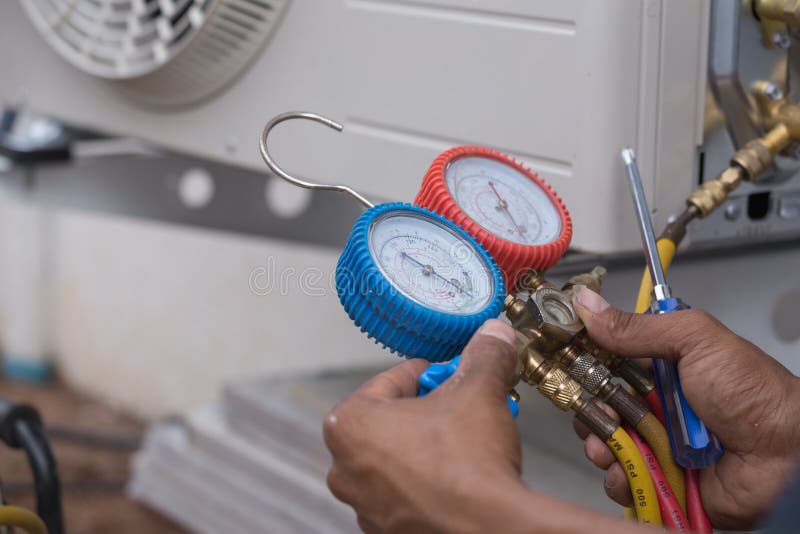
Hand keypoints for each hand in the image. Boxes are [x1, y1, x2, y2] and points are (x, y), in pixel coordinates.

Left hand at [324, 319, 651, 533]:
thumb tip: (493, 334)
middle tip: (463, 406)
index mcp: (349, 425)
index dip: (432, 373)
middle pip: (393, 418)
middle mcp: (345, 469)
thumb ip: (483, 355)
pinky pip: (408, 492)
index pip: (394, 379)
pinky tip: (460, 476)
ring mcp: (365, 505)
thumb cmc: (468, 468)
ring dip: (429, 445)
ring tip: (466, 441)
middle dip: (430, 409)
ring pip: (400, 457)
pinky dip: (429, 481)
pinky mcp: (388, 530)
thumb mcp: (479, 392)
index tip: (452, 374)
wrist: (489, 530)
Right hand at [571, 286, 799, 529]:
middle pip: (599, 403)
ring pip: (605, 442)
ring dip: (600, 444)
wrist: (789, 458)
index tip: (565, 362)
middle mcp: (655, 402)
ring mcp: (656, 441)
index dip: (584, 361)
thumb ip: (637, 327)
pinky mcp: (661, 477)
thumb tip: (587, 305)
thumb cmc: (756, 394)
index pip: (607, 358)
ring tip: (610, 445)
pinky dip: (619, 478)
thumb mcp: (695, 342)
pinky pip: (623, 479)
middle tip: (596, 411)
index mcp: (661, 365)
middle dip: (589, 409)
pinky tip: (629, 471)